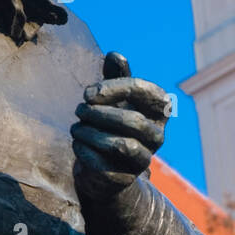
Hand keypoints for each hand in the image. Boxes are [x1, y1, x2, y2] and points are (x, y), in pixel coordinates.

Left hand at [71, 52, 170, 200]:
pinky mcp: (123, 179)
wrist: (105, 170)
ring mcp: (143, 160)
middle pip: (132, 121)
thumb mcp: (114, 97)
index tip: (88, 93)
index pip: (145, 92)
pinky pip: (102, 162)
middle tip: (79, 110)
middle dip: (98, 113)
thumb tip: (115, 55)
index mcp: (159, 111)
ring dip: (89, 132)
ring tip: (76, 127)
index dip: (115, 88)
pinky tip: (77, 144)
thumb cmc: (110, 124)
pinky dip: (83, 150)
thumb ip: (116, 75)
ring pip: (120, 144)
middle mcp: (157, 137)